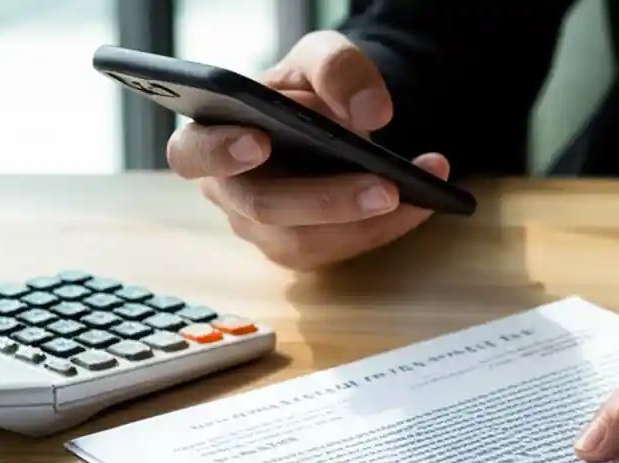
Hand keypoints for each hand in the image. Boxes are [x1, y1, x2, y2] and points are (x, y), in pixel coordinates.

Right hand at [167, 31, 450, 270]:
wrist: (331, 119)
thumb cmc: (307, 89)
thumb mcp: (320, 56)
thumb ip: (337, 68)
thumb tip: (371, 111)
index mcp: (209, 136)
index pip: (193, 154)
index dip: (220, 152)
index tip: (260, 140)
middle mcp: (229, 191)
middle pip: (265, 207)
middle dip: (328, 200)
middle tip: (385, 186)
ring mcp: (262, 230)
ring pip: (308, 240)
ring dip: (370, 220)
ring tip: (422, 190)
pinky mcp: (301, 250)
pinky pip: (342, 249)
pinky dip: (388, 226)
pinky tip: (424, 200)